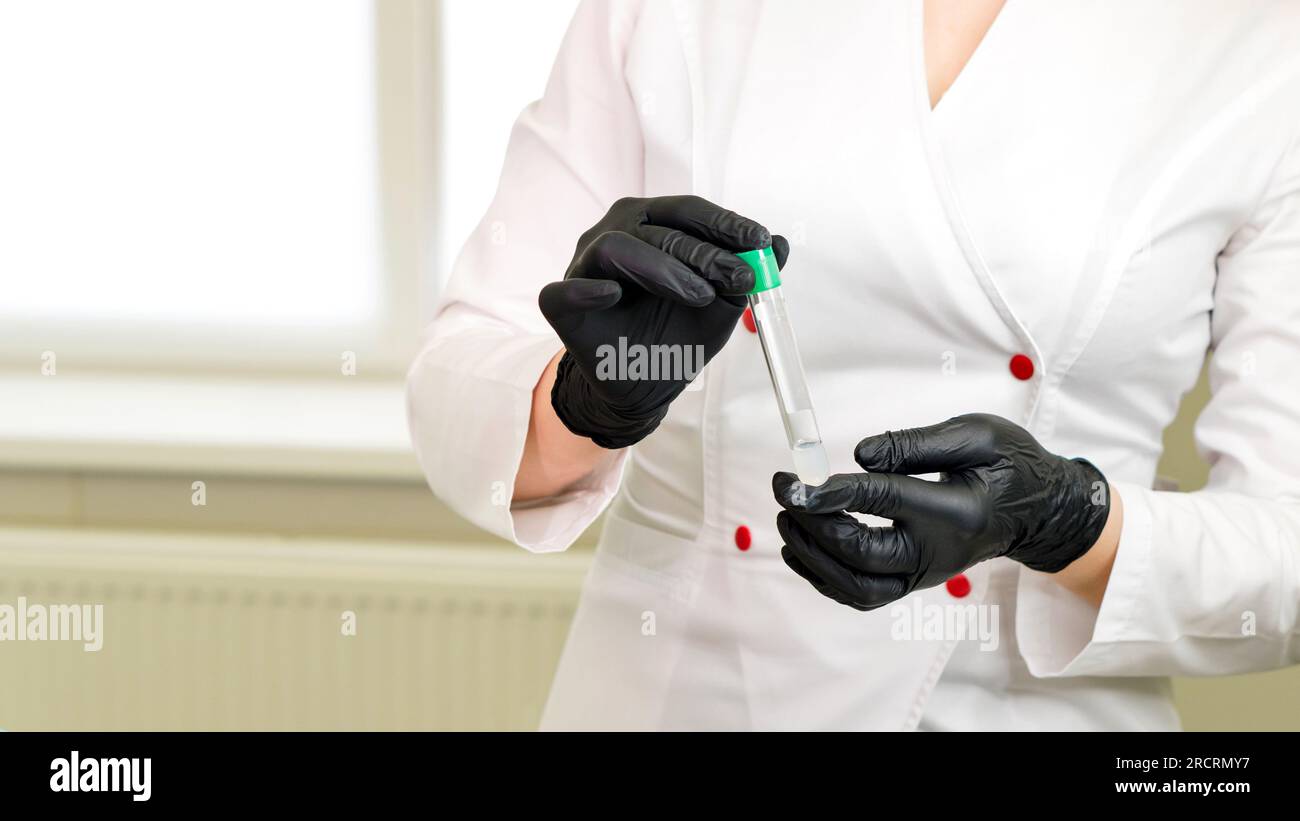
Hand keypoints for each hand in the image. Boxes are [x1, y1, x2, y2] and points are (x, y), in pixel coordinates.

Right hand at [539, 195, 787, 448]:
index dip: (725, 223)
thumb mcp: (722, 306)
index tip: (758, 244)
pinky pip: (564, 291)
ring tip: (697, 296)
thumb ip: (747, 274)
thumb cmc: (678, 335)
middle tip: (738, 279)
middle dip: (703, 251)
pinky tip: (612, 295)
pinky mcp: (560, 304)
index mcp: (652, 225)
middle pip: (656, 225)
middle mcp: (615, 234)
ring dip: (662, 268)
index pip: (687, 211)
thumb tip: (780, 244)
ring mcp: (584, 266)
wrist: (644, 384)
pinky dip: (588, 289)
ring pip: (616, 246)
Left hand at [772, 413, 1110, 610]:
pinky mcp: (913, 582)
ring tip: (787, 520)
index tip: (797, 482)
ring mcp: (925, 574)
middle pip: (864, 554)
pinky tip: (800, 549)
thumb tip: (860, 455)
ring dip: (813, 557)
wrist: (1036, 511)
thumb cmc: (1006, 466)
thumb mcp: (975, 435)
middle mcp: (939, 552)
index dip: (836, 492)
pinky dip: (823, 578)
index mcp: (957, 510)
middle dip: (815, 526)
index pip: (885, 501)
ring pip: (858, 587)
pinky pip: (861, 595)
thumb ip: (916, 444)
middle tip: (787, 494)